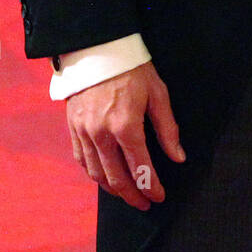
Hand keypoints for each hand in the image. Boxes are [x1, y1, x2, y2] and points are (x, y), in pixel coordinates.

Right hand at [66, 62, 184, 210]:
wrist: (97, 48)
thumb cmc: (132, 69)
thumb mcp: (157, 93)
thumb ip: (167, 128)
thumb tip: (178, 156)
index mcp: (125, 125)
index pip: (140, 168)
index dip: (151, 187)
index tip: (160, 197)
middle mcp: (101, 134)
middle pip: (117, 178)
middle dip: (133, 196)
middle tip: (145, 204)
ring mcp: (84, 132)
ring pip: (97, 174)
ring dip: (113, 190)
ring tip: (128, 194)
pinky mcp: (73, 128)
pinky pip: (82, 161)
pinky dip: (94, 175)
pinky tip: (105, 179)